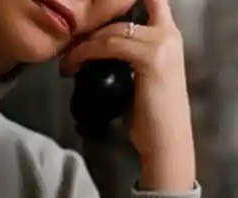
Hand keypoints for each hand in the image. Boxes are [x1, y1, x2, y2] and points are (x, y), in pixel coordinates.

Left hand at [61, 0, 195, 191]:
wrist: (166, 143)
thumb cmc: (152, 116)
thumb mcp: (140, 75)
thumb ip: (127, 52)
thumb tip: (96, 43)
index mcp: (169, 35)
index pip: (152, 1)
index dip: (124, 1)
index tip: (98, 8)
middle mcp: (169, 33)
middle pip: (120, 11)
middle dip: (91, 26)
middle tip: (70, 45)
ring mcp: (162, 44)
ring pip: (111, 30)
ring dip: (83, 44)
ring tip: (68, 62)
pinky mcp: (151, 57)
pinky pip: (109, 45)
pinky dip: (86, 53)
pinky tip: (73, 66)